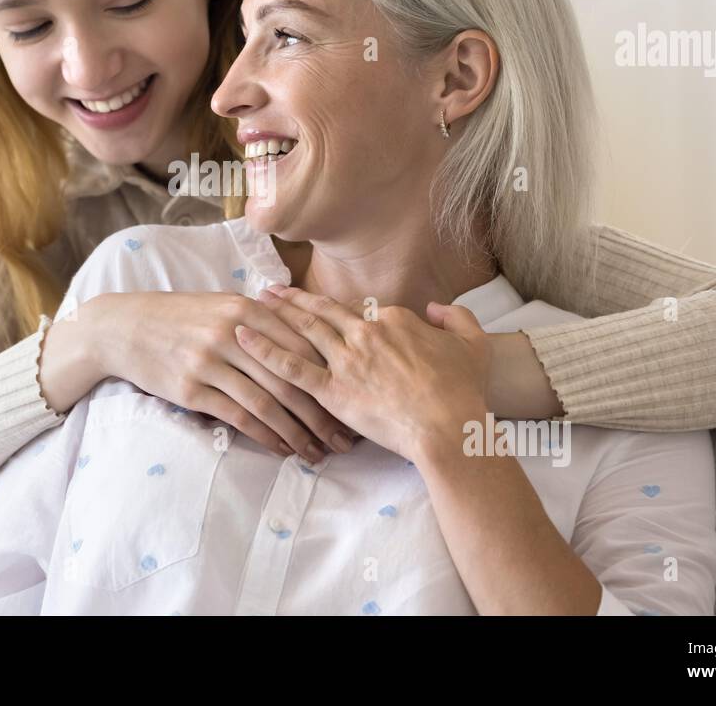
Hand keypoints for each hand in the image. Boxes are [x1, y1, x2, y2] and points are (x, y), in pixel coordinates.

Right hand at [47, 291, 355, 460]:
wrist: (124, 327)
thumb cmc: (181, 318)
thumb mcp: (223, 306)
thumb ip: (264, 320)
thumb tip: (311, 339)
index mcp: (247, 309)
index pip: (303, 346)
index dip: (332, 376)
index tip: (352, 400)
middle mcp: (232, 333)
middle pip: (291, 379)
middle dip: (323, 413)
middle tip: (345, 438)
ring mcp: (210, 361)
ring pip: (268, 402)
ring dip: (298, 432)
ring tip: (318, 452)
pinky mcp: (191, 389)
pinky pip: (238, 417)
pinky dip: (265, 436)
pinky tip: (282, 449)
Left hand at [234, 286, 491, 464]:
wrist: (450, 425)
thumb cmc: (464, 390)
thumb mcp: (472, 344)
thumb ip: (456, 317)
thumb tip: (435, 308)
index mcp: (393, 320)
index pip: (361, 312)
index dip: (342, 312)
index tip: (324, 308)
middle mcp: (365, 332)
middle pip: (324, 312)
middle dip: (295, 299)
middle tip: (271, 290)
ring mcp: (347, 360)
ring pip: (305, 330)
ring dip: (278, 313)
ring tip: (255, 302)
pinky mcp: (333, 389)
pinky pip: (291, 367)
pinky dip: (265, 350)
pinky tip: (243, 338)